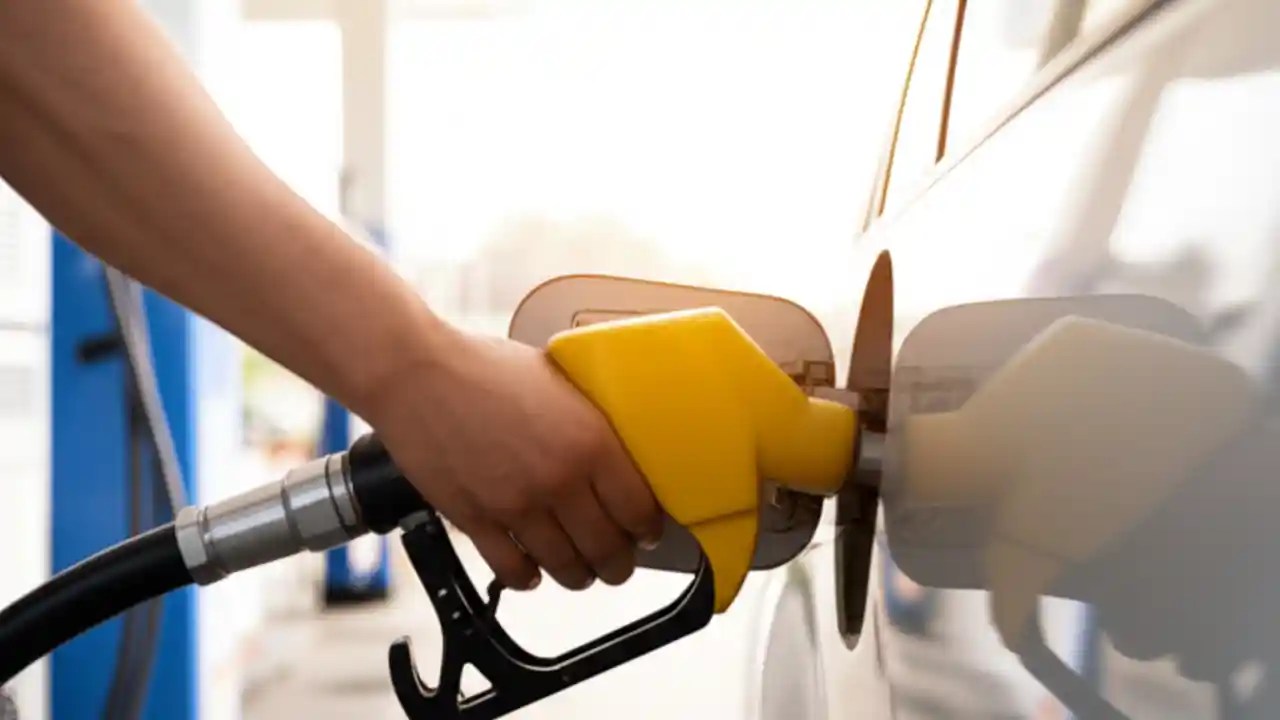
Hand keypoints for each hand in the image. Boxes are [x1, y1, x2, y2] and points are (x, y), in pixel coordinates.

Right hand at [361, 327, 664, 591]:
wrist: (416, 373)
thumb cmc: (483, 366)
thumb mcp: (558, 379)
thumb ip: (588, 419)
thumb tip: (614, 442)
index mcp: (590, 440)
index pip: (640, 511)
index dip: (649, 530)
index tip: (647, 533)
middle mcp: (560, 480)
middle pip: (609, 550)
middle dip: (618, 564)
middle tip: (617, 561)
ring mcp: (517, 505)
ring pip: (567, 568)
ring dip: (579, 575)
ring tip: (581, 570)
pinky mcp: (477, 522)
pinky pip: (515, 572)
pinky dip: (529, 578)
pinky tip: (533, 569)